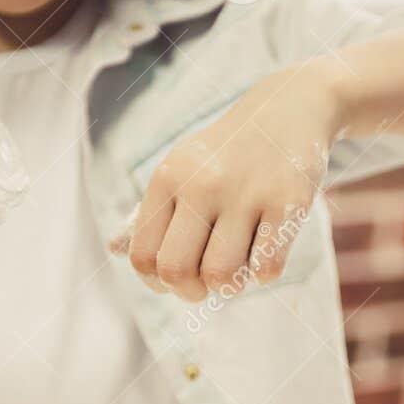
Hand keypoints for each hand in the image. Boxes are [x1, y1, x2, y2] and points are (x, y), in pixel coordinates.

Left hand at [109, 61, 340, 301]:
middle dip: (190, 293)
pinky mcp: (288, 202)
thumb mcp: (181, 169)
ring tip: (238, 268)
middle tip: (206, 285)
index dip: (157, 283)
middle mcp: (202, 183)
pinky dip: (264, 273)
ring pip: (222, 276)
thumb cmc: (225, 155)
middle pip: (177, 271)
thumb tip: (114, 250)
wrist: (287, 110)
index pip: (143, 256)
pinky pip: (267, 268)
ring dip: (230, 286)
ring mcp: (246, 193)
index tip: (176, 280)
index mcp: (168, 178)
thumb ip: (150, 212)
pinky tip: (266, 251)